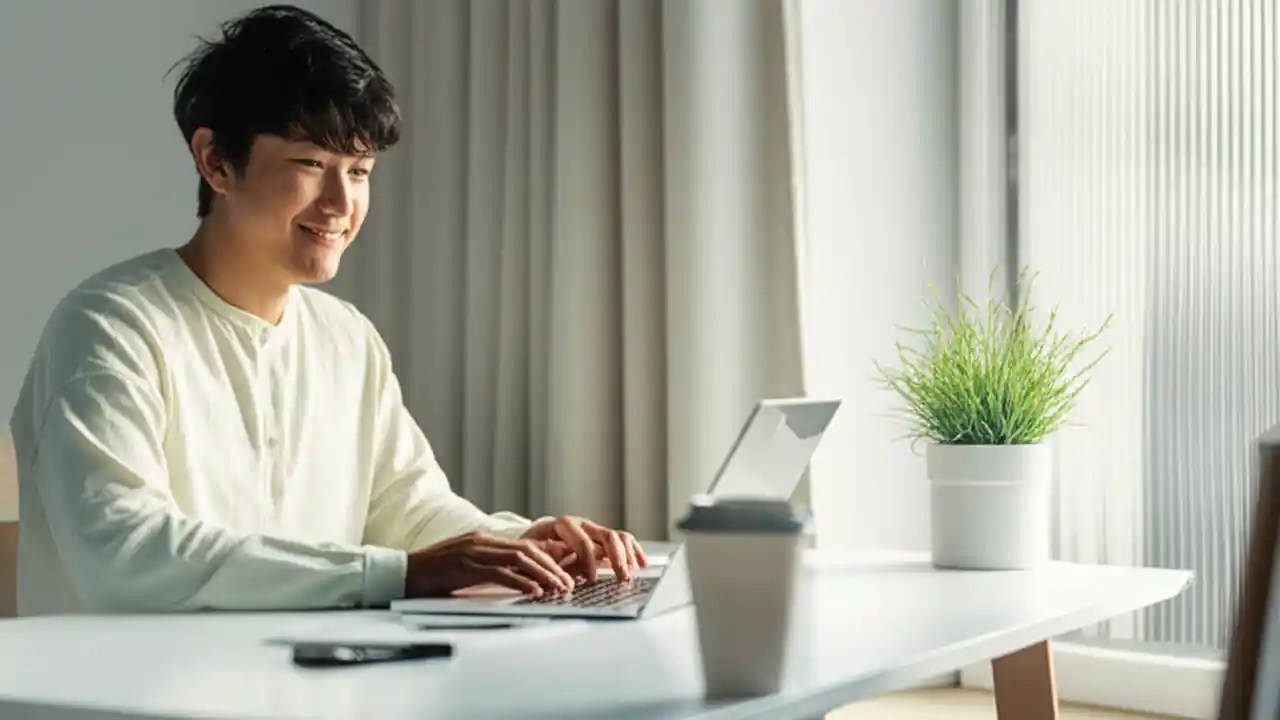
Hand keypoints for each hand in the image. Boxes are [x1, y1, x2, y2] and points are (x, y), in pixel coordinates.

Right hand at [404, 531, 575, 597]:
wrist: (399, 573)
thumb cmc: (431, 576)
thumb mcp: (465, 567)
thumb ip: (489, 567)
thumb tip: (517, 579)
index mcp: (482, 540)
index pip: (524, 545)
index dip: (547, 559)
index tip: (562, 575)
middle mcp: (480, 541)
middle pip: (526, 550)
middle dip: (551, 567)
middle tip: (567, 585)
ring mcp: (472, 551)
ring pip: (518, 559)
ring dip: (541, 575)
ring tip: (557, 589)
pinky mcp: (463, 566)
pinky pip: (499, 573)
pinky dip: (519, 582)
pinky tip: (533, 592)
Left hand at [521, 516, 647, 581]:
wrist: (532, 538)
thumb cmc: (532, 549)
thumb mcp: (534, 556)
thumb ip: (548, 565)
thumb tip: (560, 580)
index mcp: (563, 526)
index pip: (582, 542)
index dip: (588, 561)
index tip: (591, 580)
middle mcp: (582, 524)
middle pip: (608, 536)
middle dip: (617, 558)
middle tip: (622, 579)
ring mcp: (594, 530)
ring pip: (619, 537)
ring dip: (628, 556)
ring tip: (632, 574)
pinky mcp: (602, 538)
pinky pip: (624, 540)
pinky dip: (634, 552)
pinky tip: (642, 564)